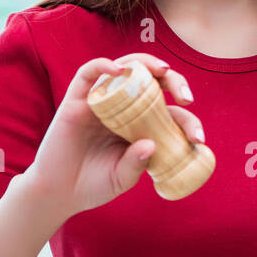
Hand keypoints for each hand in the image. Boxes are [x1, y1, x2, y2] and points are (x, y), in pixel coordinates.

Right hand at [23, 51, 206, 219]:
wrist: (58, 192)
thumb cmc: (93, 185)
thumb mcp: (121, 179)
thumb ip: (135, 165)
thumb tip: (150, 144)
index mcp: (141, 126)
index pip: (170, 112)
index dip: (188, 121)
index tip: (198, 139)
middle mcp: (124, 108)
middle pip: (152, 81)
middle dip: (174, 81)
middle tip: (187, 97)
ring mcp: (101, 102)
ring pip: (125, 69)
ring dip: (145, 64)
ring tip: (162, 70)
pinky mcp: (77, 100)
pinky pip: (89, 73)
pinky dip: (103, 66)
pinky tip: (118, 70)